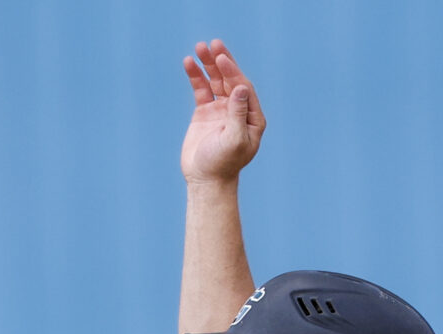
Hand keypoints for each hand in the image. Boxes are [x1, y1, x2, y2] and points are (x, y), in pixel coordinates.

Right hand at [181, 38, 265, 184]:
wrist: (205, 180)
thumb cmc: (223, 164)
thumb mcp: (234, 139)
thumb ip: (238, 113)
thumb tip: (241, 87)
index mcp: (252, 116)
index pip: (243, 87)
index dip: (233, 71)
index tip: (221, 58)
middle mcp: (238, 110)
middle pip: (230, 80)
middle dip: (222, 62)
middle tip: (213, 44)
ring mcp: (221, 110)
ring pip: (215, 82)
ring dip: (208, 65)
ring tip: (199, 48)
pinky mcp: (205, 113)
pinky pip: (201, 90)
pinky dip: (196, 77)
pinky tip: (190, 63)